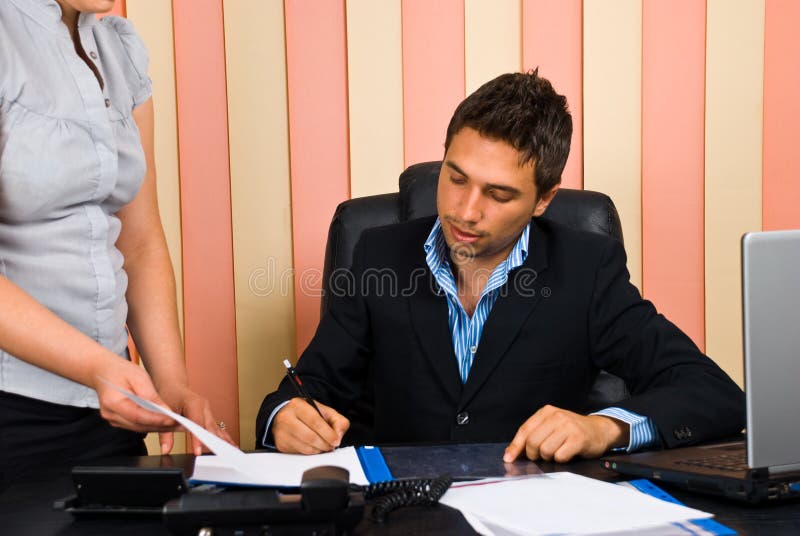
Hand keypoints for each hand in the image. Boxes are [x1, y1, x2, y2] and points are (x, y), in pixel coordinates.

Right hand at [91, 356, 175, 433]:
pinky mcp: (119, 421)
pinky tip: (166, 424)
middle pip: (140, 425)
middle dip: (162, 426)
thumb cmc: (120, 371)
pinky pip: (138, 426)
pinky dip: (152, 425)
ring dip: (160, 428)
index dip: (156, 419)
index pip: (138, 415)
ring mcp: (113, 419)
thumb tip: (166, 411)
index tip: (173, 419)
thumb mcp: (139, 376)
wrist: (103, 371)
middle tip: (182, 426)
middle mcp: (110, 414)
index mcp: (112, 402)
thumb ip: (151, 395)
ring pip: (140, 428)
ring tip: (179, 426)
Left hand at [158, 385, 235, 454]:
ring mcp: (208, 411)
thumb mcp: (164, 413)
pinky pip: (217, 427)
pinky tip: (230, 444)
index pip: (197, 423)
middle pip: (210, 427)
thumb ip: (165, 433)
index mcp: (193, 403)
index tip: (198, 451)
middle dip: (215, 442)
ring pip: (217, 428)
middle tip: (220, 454)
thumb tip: (165, 449)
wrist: (174, 386)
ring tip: (231, 451)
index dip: (197, 438)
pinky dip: (223, 437)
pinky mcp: (209, 416)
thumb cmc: (169, 395)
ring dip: (224, 440)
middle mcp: (204, 407)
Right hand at [272, 398, 349, 453]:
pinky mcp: (281, 444)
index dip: (328, 433)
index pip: (315, 421)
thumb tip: (339, 435)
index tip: (336, 440)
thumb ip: (337, 420)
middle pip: (310, 437)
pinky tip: (314, 447)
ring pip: (305, 448)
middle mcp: (287, 418)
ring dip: (319, 450)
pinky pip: (300, 454)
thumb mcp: (323, 410)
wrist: (284, 415)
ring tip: (324, 446)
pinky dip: (310, 453)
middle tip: (331, 446)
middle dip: (325, 444)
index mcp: (298, 406)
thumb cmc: (305, 413)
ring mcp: (282, 432)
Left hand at [503, 405, 626, 462]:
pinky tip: (567, 454)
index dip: (515, 447)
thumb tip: (512, 453)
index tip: (508, 459)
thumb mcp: (551, 427)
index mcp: (546, 412)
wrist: (599, 430)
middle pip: (533, 442)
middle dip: (534, 454)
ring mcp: (568, 426)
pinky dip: (561, 459)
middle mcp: (556, 416)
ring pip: (545, 450)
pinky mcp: (578, 438)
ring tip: (558, 452)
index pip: (524, 430)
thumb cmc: (571, 431)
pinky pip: (560, 456)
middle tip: (543, 455)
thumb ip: (533, 435)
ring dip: (549, 457)